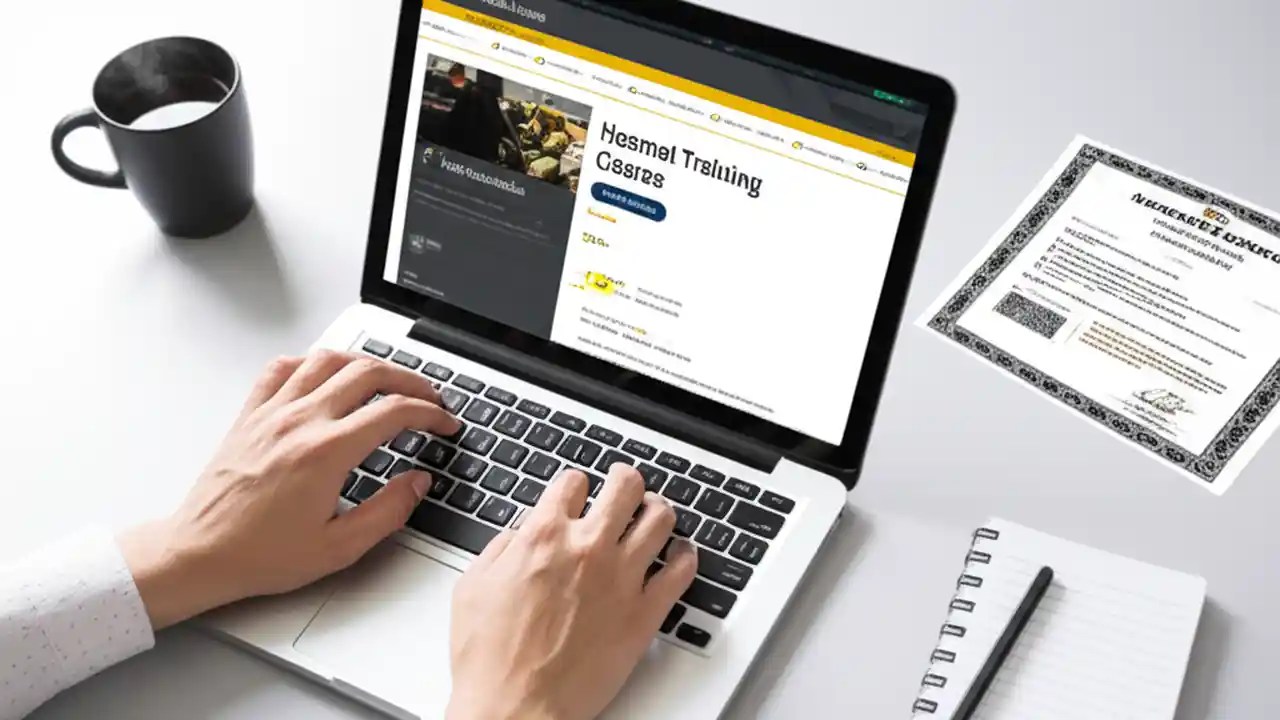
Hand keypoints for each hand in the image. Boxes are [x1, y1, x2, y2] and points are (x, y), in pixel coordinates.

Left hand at [117, 350, 460, 628]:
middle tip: (428, 398)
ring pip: (328, 360)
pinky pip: (283, 368)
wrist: (200, 554)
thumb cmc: (260, 555)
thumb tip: (418, 483)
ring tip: (388, 379)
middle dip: (410, 379)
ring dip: (367, 363)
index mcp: (326, 453)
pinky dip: (313, 363)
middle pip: (368, 373)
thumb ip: (388, 511)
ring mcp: (272, 413)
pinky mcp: (250, 415)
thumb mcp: (339, 547)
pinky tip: (326, 377)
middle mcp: (299, 422)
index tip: (443, 423)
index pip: (394, 411)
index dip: (430, 413)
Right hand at [447, 464, 698, 719]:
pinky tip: (681, 554)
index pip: (573, 482)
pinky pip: (681, 572)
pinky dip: (685, 557)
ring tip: (655, 513)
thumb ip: (499, 549)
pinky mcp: (644, 614)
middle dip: (626, 480)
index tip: (578, 491)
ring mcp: (621, 579)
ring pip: (660, 519)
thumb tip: (518, 535)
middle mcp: (587, 548)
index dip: (575, 484)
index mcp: (543, 536)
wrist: (516, 708)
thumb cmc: (491, 659)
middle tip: (626, 484)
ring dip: (658, 510)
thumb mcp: (472, 587)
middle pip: (625, 487)